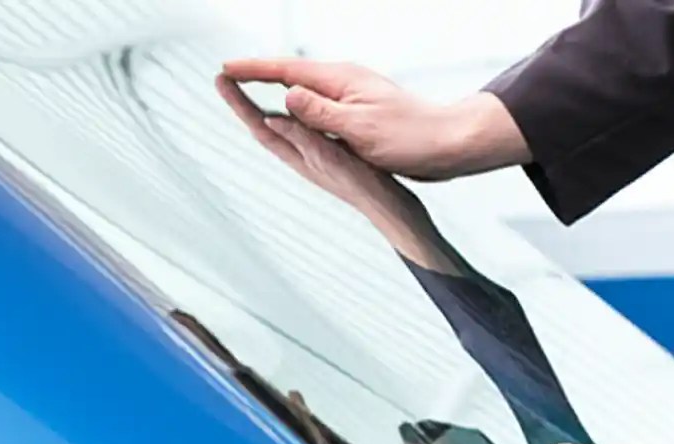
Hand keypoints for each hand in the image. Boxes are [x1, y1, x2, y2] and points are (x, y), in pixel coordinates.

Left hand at [216, 75, 404, 213]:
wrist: (390, 209)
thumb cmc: (365, 186)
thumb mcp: (332, 158)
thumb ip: (303, 138)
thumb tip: (271, 118)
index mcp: (298, 156)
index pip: (259, 125)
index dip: (238, 103)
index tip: (220, 79)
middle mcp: (301, 157)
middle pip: (263, 124)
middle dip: (243, 102)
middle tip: (225, 79)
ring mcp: (314, 157)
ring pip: (281, 127)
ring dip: (263, 108)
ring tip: (250, 91)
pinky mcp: (330, 156)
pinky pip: (302, 129)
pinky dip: (293, 114)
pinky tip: (299, 110)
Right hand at [221, 58, 530, 179]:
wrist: (449, 143)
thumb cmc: (411, 136)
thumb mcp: (362, 127)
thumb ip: (322, 112)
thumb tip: (285, 94)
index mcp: (340, 82)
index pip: (285, 72)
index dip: (252, 72)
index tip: (224, 70)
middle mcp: (343, 85)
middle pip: (289, 77)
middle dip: (256, 77)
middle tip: (225, 76)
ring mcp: (352, 98)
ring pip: (302, 91)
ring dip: (273, 90)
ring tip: (247, 91)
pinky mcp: (360, 114)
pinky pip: (316, 105)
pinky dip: (295, 106)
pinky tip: (294, 113)